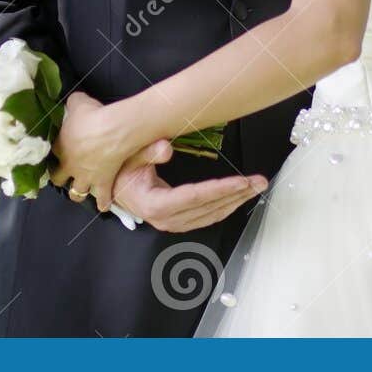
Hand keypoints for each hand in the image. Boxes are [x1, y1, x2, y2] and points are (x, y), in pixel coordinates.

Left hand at [52, 91, 143, 211]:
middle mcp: (70, 166)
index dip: (55, 152)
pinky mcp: (103, 183)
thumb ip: (72, 104)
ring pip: (76, 193)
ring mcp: (86, 177)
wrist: (112, 131)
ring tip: (80, 191)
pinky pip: (102, 199)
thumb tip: (73, 102)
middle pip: (58, 178)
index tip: (57, 151)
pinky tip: (103, 206)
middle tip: (63, 174)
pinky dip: (103, 203)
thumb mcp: (77, 102)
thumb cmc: (93, 115)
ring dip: (77, 192)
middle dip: (59, 177)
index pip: (52, 153)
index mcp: (61, 147)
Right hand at [111, 140, 266, 232]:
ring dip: (236, 201)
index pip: (194, 197)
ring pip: (212, 215)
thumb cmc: (120, 172)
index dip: (220, 189)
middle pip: (209, 208)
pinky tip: (239, 197)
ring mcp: (173, 224)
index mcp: (155, 205)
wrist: (112, 190)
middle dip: (237, 194)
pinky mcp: (179, 222)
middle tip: (259, 181)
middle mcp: (166, 219)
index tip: (241, 181)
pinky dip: (226, 206)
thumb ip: (148, 152)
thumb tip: (167, 147)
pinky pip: (207, 216)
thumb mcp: (129, 157)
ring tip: (255, 187)